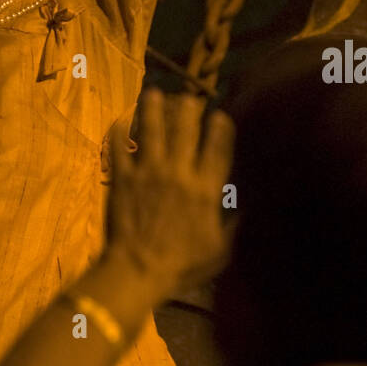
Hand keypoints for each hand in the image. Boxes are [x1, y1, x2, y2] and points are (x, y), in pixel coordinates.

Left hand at [106, 89, 234, 293]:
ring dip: (153, 110)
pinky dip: (119, 133)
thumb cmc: (182, 266)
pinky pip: (120, 149)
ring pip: (152, 131)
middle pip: (185, 131)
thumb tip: (247, 209)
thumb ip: (233, 226)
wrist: (138, 271)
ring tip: (153, 94)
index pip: (217, 150)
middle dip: (188, 110)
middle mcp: (178, 173)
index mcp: (204, 190)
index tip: (220, 115)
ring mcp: (148, 173)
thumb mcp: (219, 251)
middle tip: (188, 98)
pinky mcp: (123, 179)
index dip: (221, 129)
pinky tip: (120, 120)